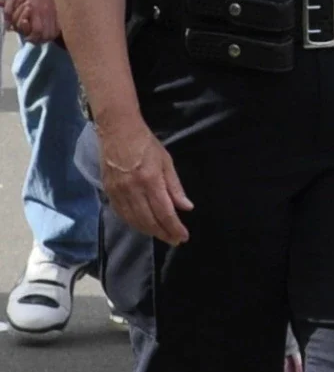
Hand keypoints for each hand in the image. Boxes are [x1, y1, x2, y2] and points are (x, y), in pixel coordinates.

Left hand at [4, 0, 56, 42]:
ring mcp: (54, 11)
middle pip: (47, 35)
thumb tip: (7, 26)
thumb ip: (9, 11)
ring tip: (40, 35)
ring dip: (47, 36)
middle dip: (39, 39)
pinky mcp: (58, 9)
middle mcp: (46, 12)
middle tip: (32, 37)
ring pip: (54, 32)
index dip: (31, 37)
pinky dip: (54, 31)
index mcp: (34, 9)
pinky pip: (59, 25)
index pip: (36, 31)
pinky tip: (48, 29)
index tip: (26, 36)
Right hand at [99, 117, 192, 243]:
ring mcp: (118, 192)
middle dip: (163, 233)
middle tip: (174, 240)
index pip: (164, 212)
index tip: (183, 237)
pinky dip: (133, 223)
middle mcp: (133, 189)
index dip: (174, 227)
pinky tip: (143, 227)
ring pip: (135, 220)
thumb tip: (186, 207)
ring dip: (149, 231)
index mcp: (150, 180)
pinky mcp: (109, 191)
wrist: (117, 131)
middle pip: (149, 220)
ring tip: (162, 235)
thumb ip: (175, 187)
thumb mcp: (166, 161)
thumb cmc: (146, 144)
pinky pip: (122, 214)